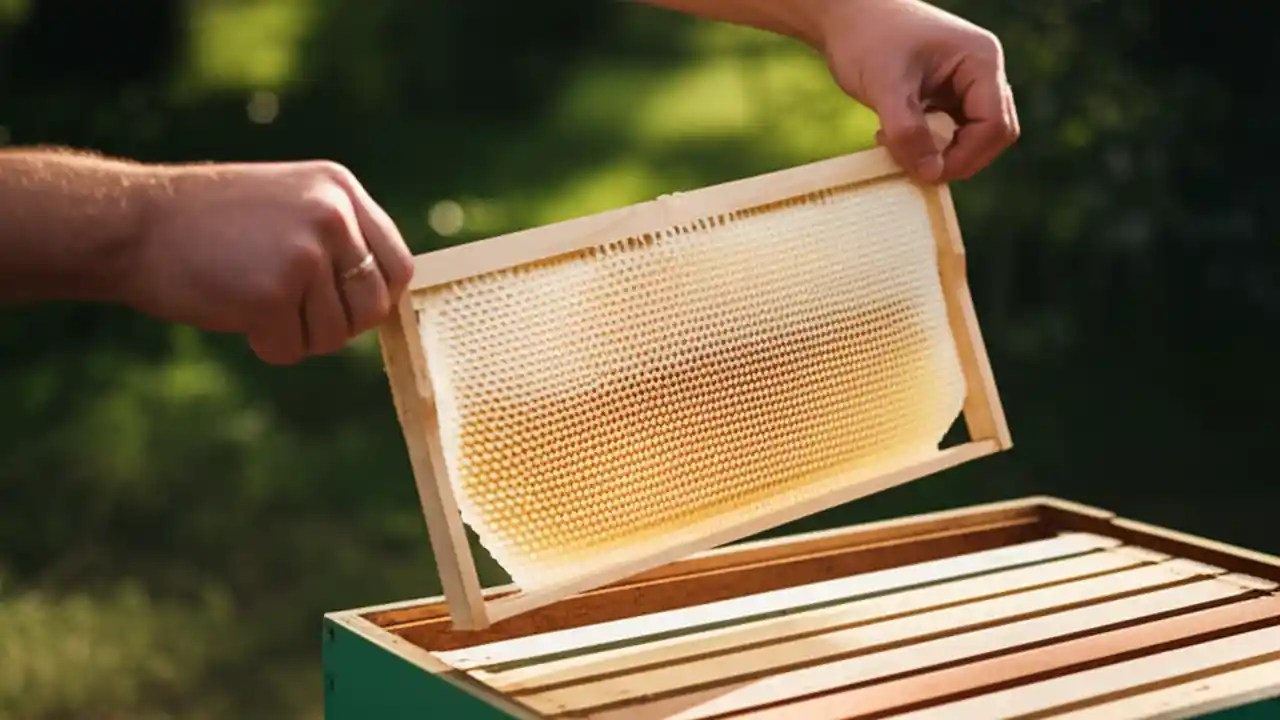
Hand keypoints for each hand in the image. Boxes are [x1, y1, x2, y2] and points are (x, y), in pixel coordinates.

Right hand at [127, 161, 413, 364]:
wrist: (134, 223)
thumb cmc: (210, 224)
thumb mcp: (290, 205)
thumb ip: (339, 239)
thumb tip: (383, 300)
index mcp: (340, 189)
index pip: (398, 264)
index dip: (375, 298)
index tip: (344, 308)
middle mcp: (332, 216)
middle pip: (374, 305)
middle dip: (339, 325)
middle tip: (295, 315)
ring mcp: (304, 253)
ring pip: (335, 334)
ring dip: (297, 336)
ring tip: (256, 304)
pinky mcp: (273, 293)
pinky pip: (292, 348)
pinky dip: (266, 346)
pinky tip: (235, 314)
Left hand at [818, 0, 1018, 181]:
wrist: (846, 15)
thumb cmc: (866, 38)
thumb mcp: (885, 87)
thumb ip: (907, 132)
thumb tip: (931, 174)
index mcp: (981, 61)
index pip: (994, 125)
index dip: (965, 157)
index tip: (926, 173)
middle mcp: (982, 71)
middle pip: (993, 134)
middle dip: (958, 159)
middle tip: (915, 168)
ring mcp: (966, 82)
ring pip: (972, 136)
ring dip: (941, 154)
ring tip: (898, 146)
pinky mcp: (946, 94)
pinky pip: (951, 131)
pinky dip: (928, 144)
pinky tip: (895, 138)